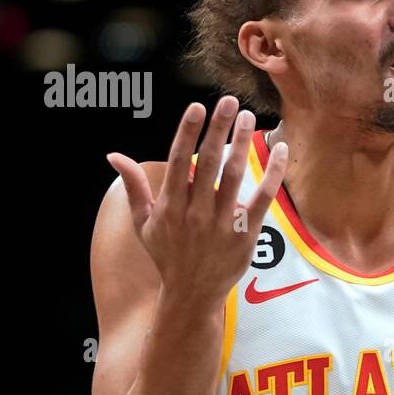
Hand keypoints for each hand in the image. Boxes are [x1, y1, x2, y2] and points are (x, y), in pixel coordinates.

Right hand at [106, 95, 288, 308]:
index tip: (197, 107)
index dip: (187, 132)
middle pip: (208, 162)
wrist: (192, 293)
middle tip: (229, 101)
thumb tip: (113, 156)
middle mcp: (195, 212)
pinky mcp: (247, 233)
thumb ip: (134, 187)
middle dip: (218, 129)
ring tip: (248, 117)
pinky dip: (272, 173)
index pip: (178, 160)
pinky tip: (280, 150)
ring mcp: (222, 223)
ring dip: (242, 143)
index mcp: (171, 206)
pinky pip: (263, 198)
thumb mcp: (144, 223)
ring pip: (234, 176)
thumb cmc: (167, 254)